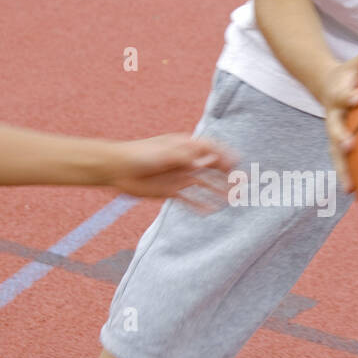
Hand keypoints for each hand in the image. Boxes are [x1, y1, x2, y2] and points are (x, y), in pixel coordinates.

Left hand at [108, 133, 236, 211]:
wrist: (117, 168)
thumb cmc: (141, 154)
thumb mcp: (167, 152)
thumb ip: (187, 158)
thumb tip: (208, 162)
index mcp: (185, 146)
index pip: (211, 149)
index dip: (225, 155)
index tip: (237, 163)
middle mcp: (185, 161)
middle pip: (210, 167)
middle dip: (226, 174)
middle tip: (241, 183)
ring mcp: (178, 177)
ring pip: (203, 185)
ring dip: (216, 191)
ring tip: (231, 199)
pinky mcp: (170, 191)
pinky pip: (189, 199)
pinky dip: (199, 205)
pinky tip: (210, 212)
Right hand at [317, 43, 357, 191]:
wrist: (324, 85)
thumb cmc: (350, 74)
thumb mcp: (357, 63)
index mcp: (339, 95)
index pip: (344, 95)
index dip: (350, 96)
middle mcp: (333, 116)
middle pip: (335, 129)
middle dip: (342, 137)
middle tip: (351, 145)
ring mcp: (334, 132)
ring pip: (335, 153)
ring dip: (342, 169)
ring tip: (350, 188)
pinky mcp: (337, 145)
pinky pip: (341, 163)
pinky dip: (348, 177)